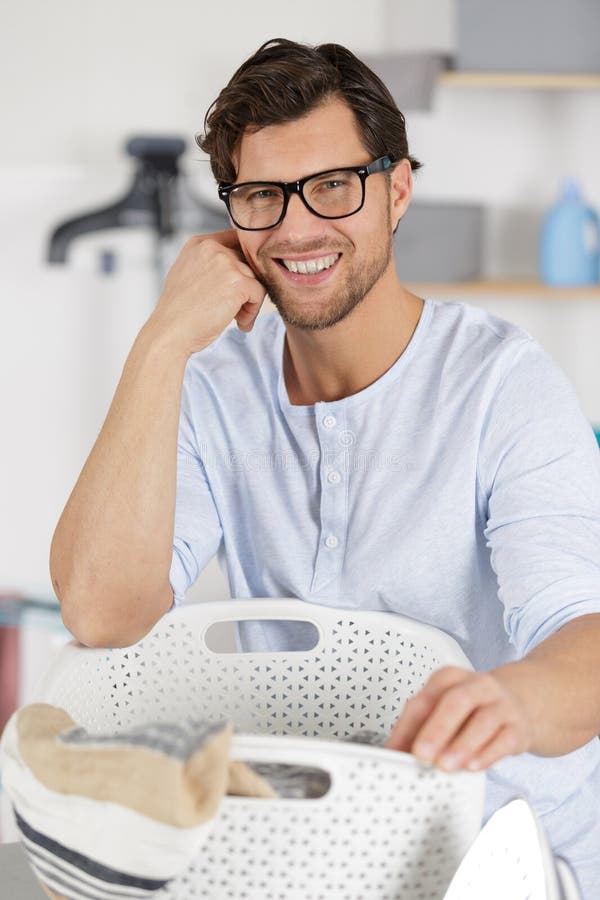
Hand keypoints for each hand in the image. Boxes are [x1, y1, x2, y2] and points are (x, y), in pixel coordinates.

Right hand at [149, 230, 268, 355]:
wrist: (170, 332)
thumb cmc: (179, 311)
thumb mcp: (188, 274)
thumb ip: (210, 264)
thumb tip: (240, 267)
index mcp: (199, 243)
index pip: (237, 241)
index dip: (244, 263)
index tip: (240, 286)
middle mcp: (212, 248)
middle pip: (248, 262)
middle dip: (247, 286)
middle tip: (237, 309)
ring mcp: (226, 263)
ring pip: (256, 278)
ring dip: (250, 301)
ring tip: (237, 318)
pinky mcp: (238, 282)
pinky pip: (260, 293)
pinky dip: (253, 311)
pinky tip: (240, 323)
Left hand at [384, 665, 534, 771]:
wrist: (521, 703)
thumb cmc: (474, 709)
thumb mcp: (445, 710)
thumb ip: (421, 729)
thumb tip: (397, 754)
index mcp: (450, 678)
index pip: (424, 700)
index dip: (407, 727)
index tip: (395, 751)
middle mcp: (477, 686)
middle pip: (456, 701)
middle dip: (436, 730)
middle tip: (421, 755)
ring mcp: (501, 704)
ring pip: (483, 721)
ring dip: (461, 745)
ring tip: (445, 766)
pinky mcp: (518, 727)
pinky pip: (504, 739)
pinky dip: (487, 754)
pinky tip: (473, 766)